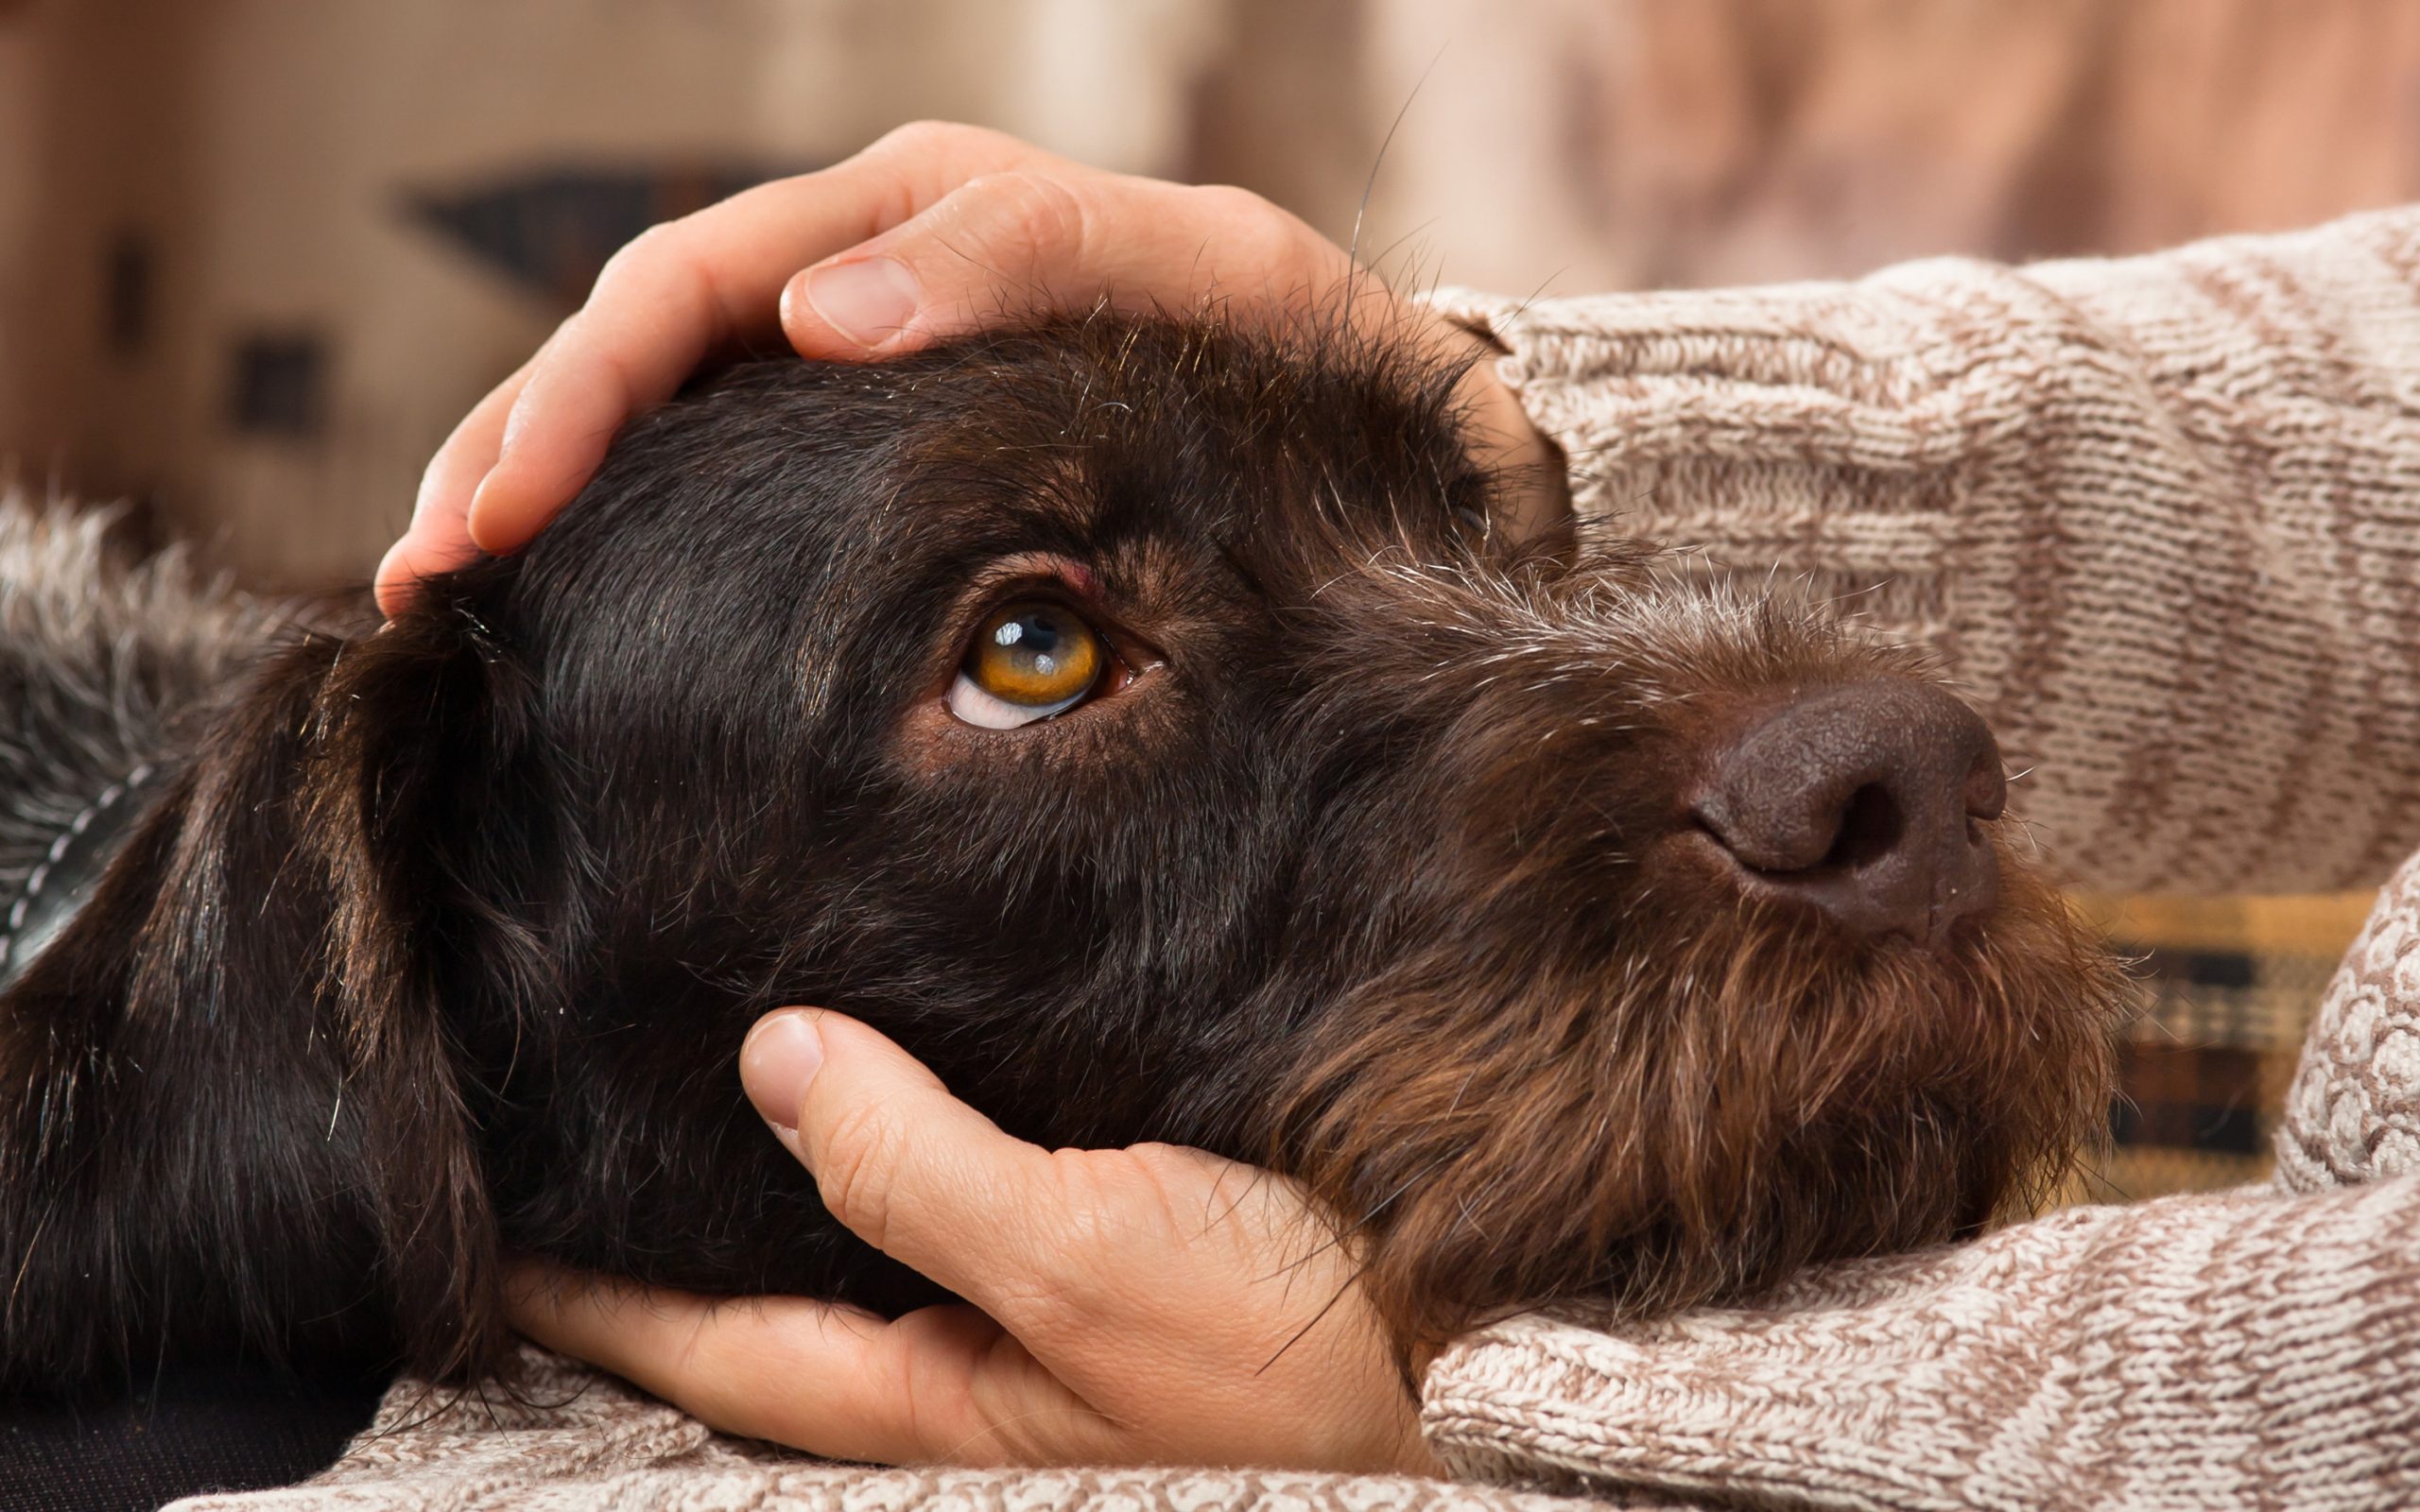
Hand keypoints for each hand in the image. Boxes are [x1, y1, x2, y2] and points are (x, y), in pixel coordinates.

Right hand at [382, 121, 1566, 613]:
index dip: (582, 392)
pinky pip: (718, 468)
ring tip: (439, 593)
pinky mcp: (870, 449)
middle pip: (635, 340)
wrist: (1379, 424)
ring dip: (534, 487)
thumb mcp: (1204, 272)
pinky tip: (560, 595)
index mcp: (917, 213)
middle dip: (516, 446)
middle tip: (426, 577)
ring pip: (655, 407)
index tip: (502, 512)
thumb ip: (1027, 258)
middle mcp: (863, 273)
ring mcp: (860, 359)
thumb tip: (820, 313)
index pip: (694, 282)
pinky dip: (624, 526)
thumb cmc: (1297, 349)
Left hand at [508, 1009, 1433, 1473]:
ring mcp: (1050, 1319)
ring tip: (708, 1075)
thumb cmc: (1306, 1348)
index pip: (715, 1341)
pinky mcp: (1127, 1258)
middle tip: (573, 1120)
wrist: (1499, 1355)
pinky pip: (978, 1197)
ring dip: (793, 1172)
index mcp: (945, 1397)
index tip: (490, 1208)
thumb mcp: (1097, 1260)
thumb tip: (773, 1060)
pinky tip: (910, 1065)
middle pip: (780, 1295)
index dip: (593, 1283)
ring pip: (877, 1241)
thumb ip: (922, 1172)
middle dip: (675, 1224)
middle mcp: (978, 1367)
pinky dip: (913, 1139)